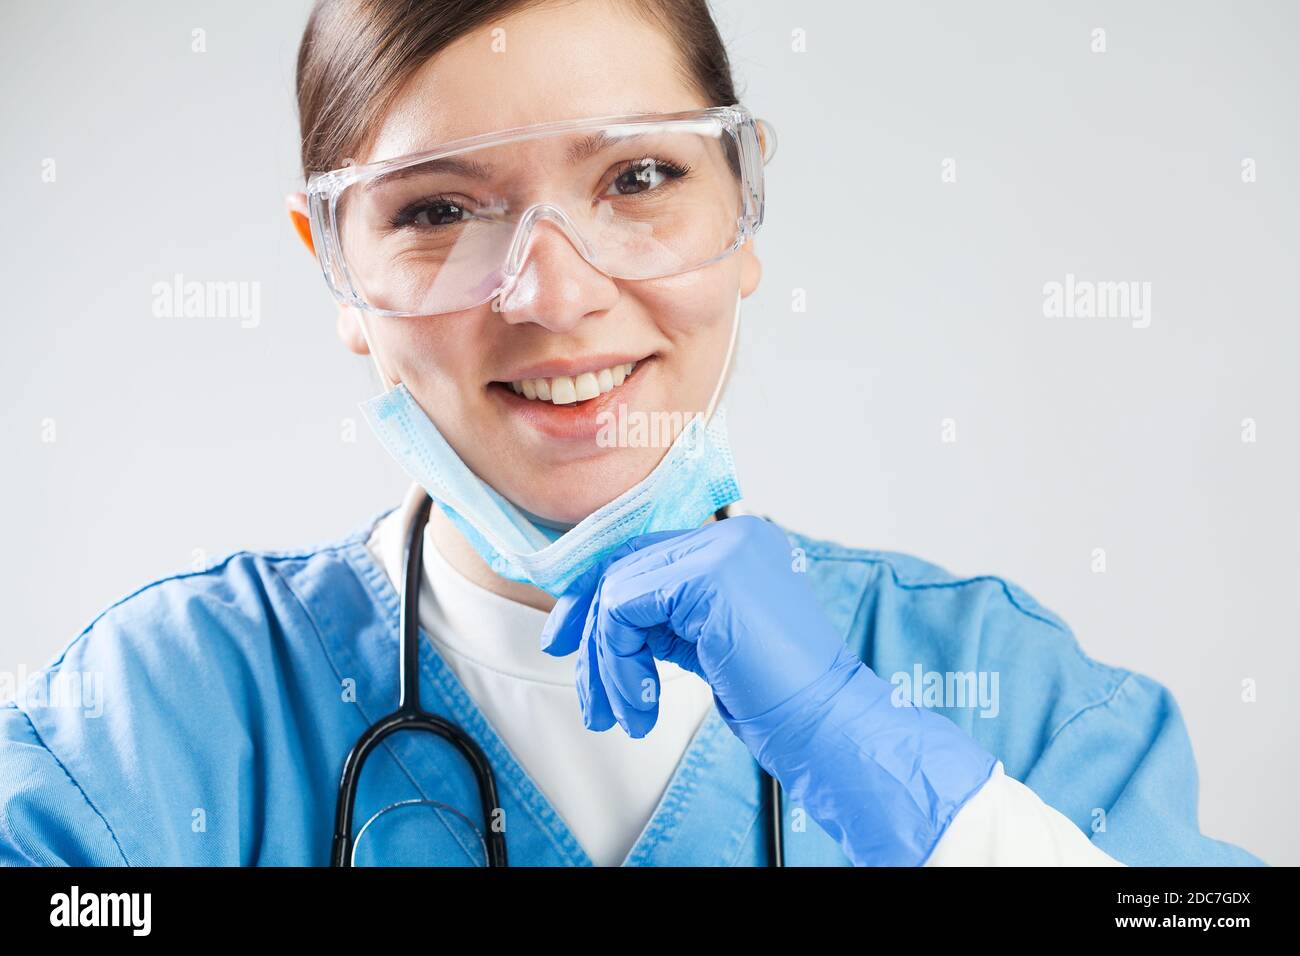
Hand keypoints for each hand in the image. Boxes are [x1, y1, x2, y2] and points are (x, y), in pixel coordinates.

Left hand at [540, 515, 998, 865]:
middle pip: (624, 570)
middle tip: (593, 700)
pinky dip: (618, 662)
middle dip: (594, 640)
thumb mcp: (707, 641)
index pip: (643, 554)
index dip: (596, 600)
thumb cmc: (776, 697)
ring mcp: (721, 551)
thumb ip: (662, 615)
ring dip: (608, 665)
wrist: (824, 723)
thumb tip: (593, 614)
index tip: (570, 645)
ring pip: (617, 592)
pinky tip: (643, 704)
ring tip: (626, 715)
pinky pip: (623, 608)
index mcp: (735, 544)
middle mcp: (730, 535)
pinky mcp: (707, 578)